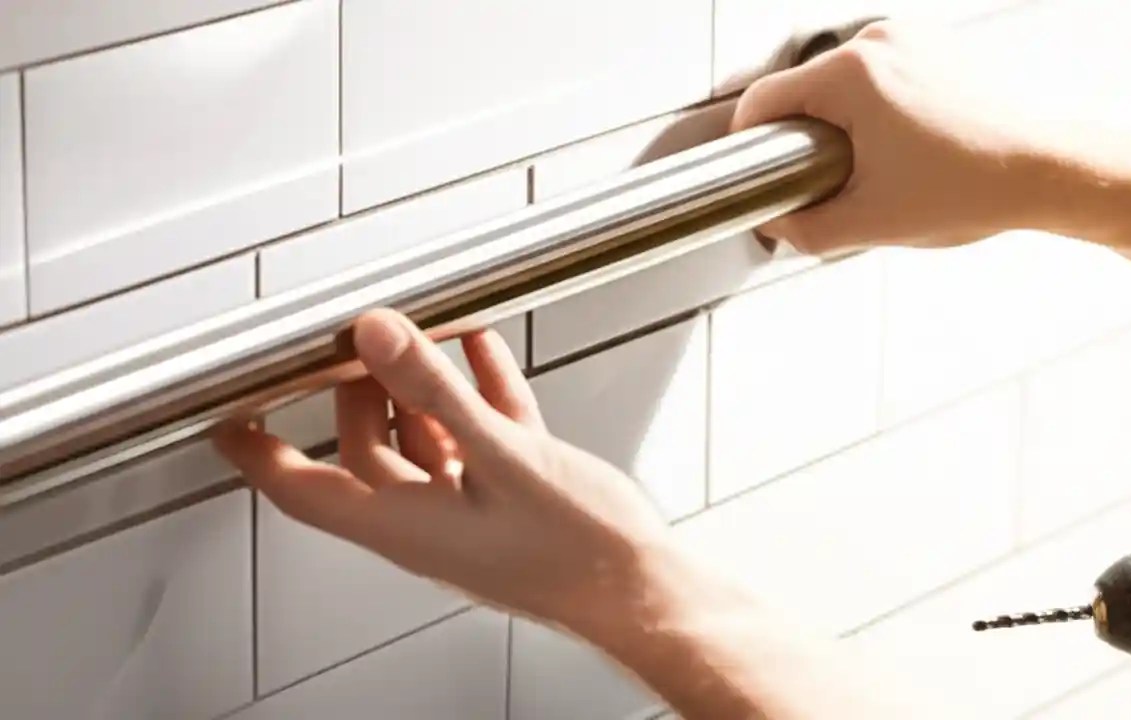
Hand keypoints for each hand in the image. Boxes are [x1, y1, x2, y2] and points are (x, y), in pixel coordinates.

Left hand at [215, 309, 674, 632]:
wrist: (646, 593)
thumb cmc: (580, 552)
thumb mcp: (502, 459)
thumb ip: (436, 393)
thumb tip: (378, 338)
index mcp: (406, 524)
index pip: (302, 489)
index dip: (257, 452)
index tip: (230, 419)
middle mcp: (430, 523)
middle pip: (366, 453)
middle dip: (356, 393)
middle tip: (358, 344)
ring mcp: (474, 513)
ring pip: (425, 443)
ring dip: (422, 389)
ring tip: (429, 336)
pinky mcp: (515, 501)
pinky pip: (479, 440)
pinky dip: (474, 396)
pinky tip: (485, 359)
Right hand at [732, 20, 1058, 253]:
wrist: (1043, 171)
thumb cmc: (971, 188)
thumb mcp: (869, 224)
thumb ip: (804, 228)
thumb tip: (772, 222)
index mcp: (851, 75)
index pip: (763, 99)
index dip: (749, 142)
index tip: (755, 172)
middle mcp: (876, 42)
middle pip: (800, 89)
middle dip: (803, 138)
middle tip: (831, 182)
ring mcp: (907, 39)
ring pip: (836, 85)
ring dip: (839, 125)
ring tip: (876, 167)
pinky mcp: (929, 47)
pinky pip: (873, 79)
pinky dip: (872, 112)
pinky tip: (900, 148)